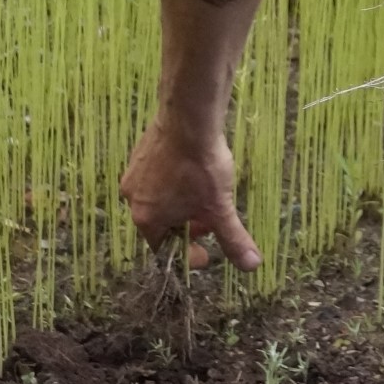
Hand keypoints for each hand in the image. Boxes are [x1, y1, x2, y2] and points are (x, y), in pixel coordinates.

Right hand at [119, 114, 262, 270]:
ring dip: (182, 205)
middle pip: (161, 224)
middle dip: (187, 228)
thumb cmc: (200, 167)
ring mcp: (134, 173)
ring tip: (205, 196)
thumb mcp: (220, 209)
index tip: (207, 252)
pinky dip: (174, 183)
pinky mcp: (140, 153)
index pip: (162, 249)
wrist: (188, 119)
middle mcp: (133, 198)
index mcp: (147, 219)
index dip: (188, 254)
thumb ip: (232, 238)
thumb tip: (250, 265)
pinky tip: (193, 172)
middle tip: (210, 223)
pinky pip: (156, 177)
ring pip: (159, 200)